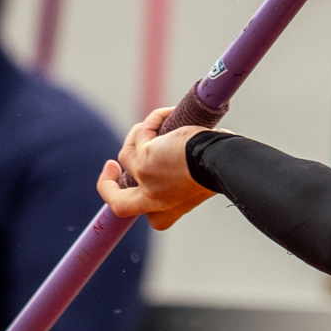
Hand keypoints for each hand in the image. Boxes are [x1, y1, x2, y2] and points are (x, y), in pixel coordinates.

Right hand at [96, 106, 219, 230]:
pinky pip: (140, 134)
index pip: (148, 217)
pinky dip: (153, 120)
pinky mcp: (144, 161)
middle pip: (116, 204)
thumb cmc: (222, 168)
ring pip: (125, 158)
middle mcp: (153, 202)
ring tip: (157, 122)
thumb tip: (179, 156)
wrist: (223, 165)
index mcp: (169, 211)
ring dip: (138, 136)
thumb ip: (184, 178)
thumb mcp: (200, 180)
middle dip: (107, 185)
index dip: (137, 204)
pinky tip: (169, 113)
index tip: (138, 187)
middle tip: (110, 166)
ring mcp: (145, 182)